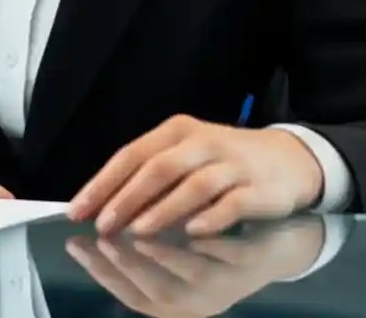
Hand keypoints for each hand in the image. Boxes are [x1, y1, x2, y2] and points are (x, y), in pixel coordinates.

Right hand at [66, 217, 326, 316]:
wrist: (279, 238)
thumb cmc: (213, 241)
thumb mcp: (174, 248)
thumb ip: (141, 240)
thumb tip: (93, 216)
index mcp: (176, 301)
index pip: (130, 295)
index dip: (101, 273)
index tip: (75, 245)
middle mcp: (200, 301)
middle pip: (159, 294)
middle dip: (127, 267)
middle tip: (101, 239)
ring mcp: (229, 284)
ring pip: (194, 277)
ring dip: (164, 256)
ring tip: (138, 232)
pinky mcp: (255, 263)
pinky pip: (233, 255)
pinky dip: (212, 243)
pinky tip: (191, 225)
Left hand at [69, 115, 322, 235]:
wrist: (288, 159)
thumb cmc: (221, 162)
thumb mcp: (183, 157)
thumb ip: (148, 176)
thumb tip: (103, 205)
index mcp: (176, 132)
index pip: (131, 155)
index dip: (103, 183)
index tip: (77, 210)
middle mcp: (202, 142)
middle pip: (159, 168)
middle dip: (127, 198)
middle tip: (102, 225)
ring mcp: (232, 164)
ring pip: (194, 185)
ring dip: (164, 209)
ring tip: (138, 232)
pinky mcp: (258, 187)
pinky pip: (233, 202)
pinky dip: (211, 217)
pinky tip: (192, 233)